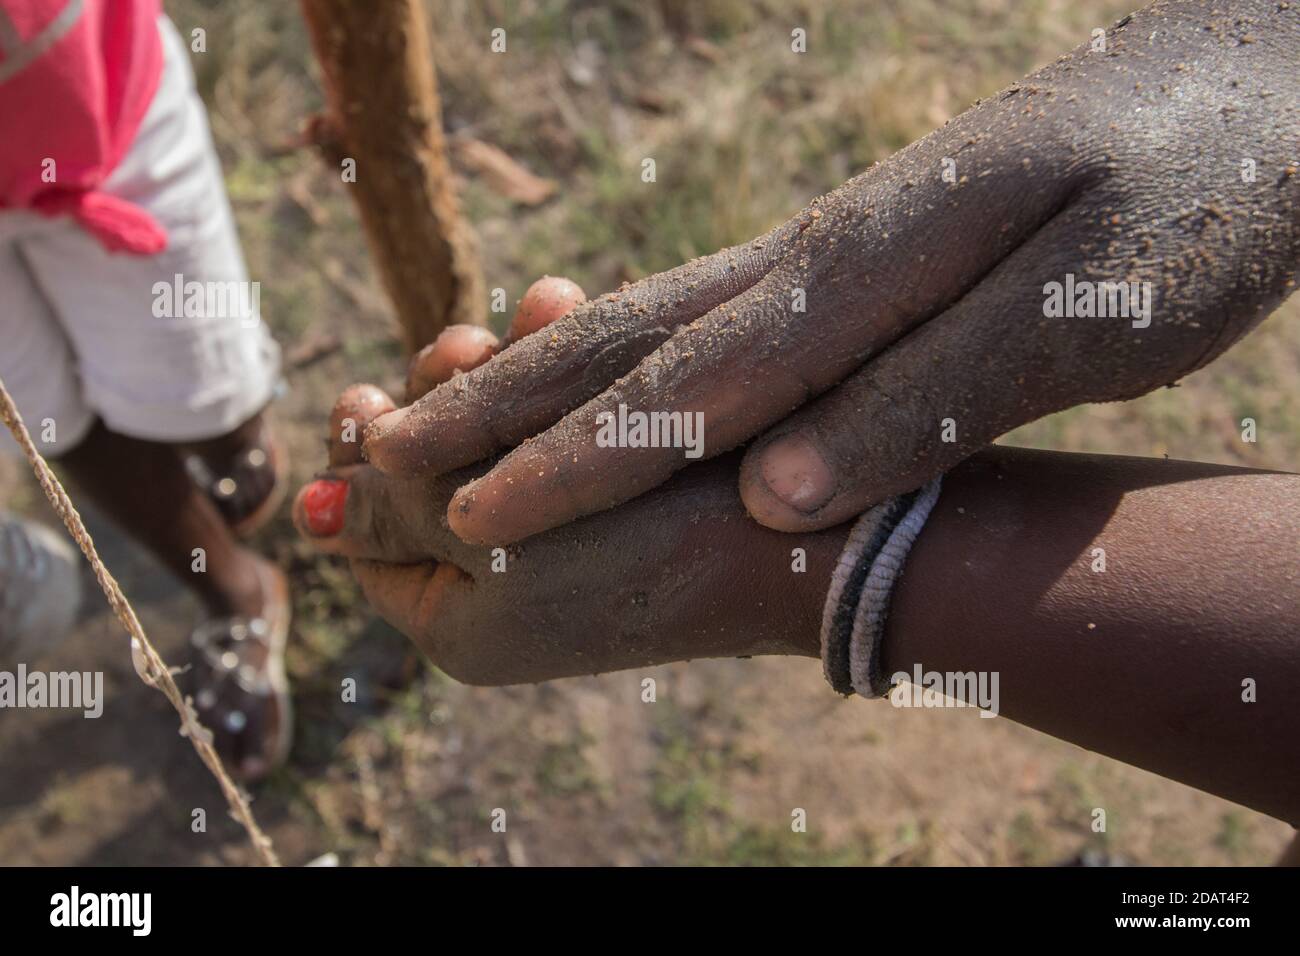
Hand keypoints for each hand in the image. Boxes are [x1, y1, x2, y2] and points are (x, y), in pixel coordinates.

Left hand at [293, 312, 828, 684]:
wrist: (801, 553)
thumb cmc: (629, 547)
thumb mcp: (482, 530)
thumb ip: (387, 507)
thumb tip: (308, 506)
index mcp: (455, 626)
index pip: (367, 539)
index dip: (360, 461)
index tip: (364, 392)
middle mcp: (501, 598)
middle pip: (430, 484)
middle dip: (438, 402)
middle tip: (458, 341)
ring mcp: (560, 553)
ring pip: (499, 447)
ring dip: (501, 374)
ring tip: (529, 307)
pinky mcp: (614, 507)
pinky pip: (559, 438)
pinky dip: (557, 383)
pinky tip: (566, 308)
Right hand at [363, 0, 1298, 544]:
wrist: (1238, 90)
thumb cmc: (1195, 201)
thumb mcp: (1088, 312)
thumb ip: (926, 396)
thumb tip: (772, 488)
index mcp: (870, 268)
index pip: (695, 381)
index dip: (579, 457)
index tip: (474, 515)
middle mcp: (819, 253)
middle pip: (635, 333)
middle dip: (508, 406)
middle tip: (391, 452)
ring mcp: (822, 248)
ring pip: (651, 314)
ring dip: (539, 373)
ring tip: (444, 409)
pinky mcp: (843, 255)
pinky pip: (701, 310)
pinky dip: (617, 351)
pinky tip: (585, 372)